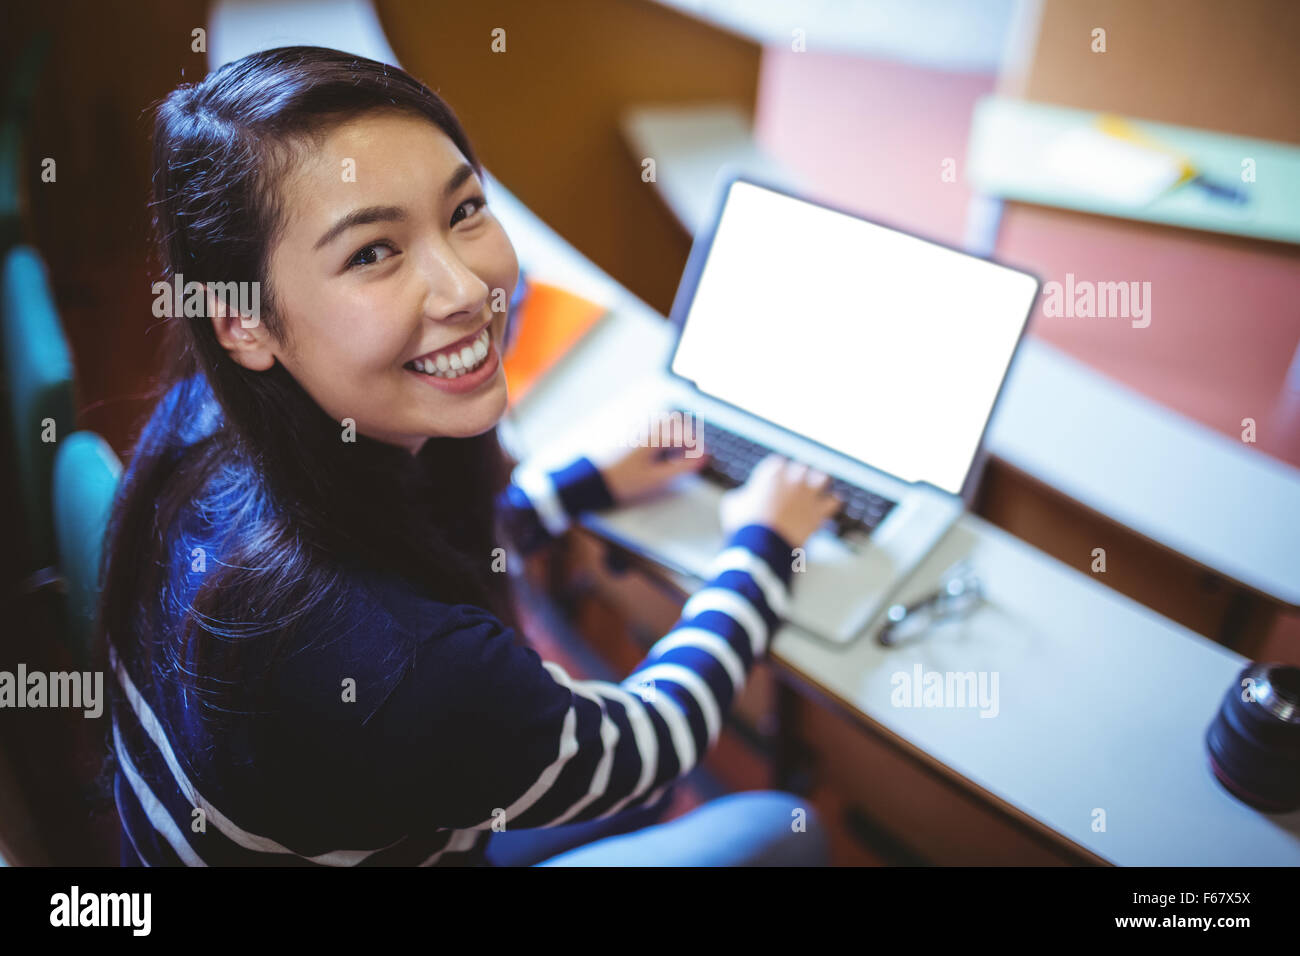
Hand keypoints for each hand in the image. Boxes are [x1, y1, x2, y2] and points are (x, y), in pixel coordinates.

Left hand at [586, 412, 711, 505]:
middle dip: (688, 437)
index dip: (699, 445)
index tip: (704, 458)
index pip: (686, 433)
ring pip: (665, 425)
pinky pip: (654, 431)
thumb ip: (681, 468)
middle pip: (676, 422)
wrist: (594, 480)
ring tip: (676, 458)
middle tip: (691, 456)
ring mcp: (638, 430)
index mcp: (655, 436)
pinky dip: (664, 440)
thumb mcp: (656, 478)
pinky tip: (660, 457)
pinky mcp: (632, 435)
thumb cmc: (624, 480)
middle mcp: (647, 428)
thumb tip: (702, 458)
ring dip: (676, 437)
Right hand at [718, 453, 842, 547]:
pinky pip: (834, 501)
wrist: (762, 544)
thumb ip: (741, 495)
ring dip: (819, 484)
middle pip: (801, 468)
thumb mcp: (732, 505)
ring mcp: (808, 494)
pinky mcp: (819, 511)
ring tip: (813, 493)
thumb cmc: (744, 523)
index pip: (778, 463)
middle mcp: (793, 479)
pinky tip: (826, 507)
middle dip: (797, 477)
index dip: (775, 474)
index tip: (771, 484)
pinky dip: (831, 503)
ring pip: (823, 478)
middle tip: (793, 489)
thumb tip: (742, 497)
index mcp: (772, 473)